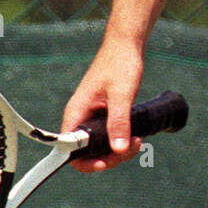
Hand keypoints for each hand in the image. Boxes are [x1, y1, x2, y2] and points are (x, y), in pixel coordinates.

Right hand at [61, 35, 144, 173]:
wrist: (126, 45)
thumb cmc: (120, 64)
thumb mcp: (121, 95)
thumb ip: (119, 122)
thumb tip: (118, 151)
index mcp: (76, 113)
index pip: (69, 151)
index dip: (85, 163)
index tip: (106, 163)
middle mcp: (81, 117)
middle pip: (87, 153)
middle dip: (110, 157)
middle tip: (132, 148)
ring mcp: (92, 117)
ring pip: (100, 146)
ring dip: (119, 150)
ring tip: (138, 141)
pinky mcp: (103, 115)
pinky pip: (108, 136)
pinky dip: (121, 141)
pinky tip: (136, 137)